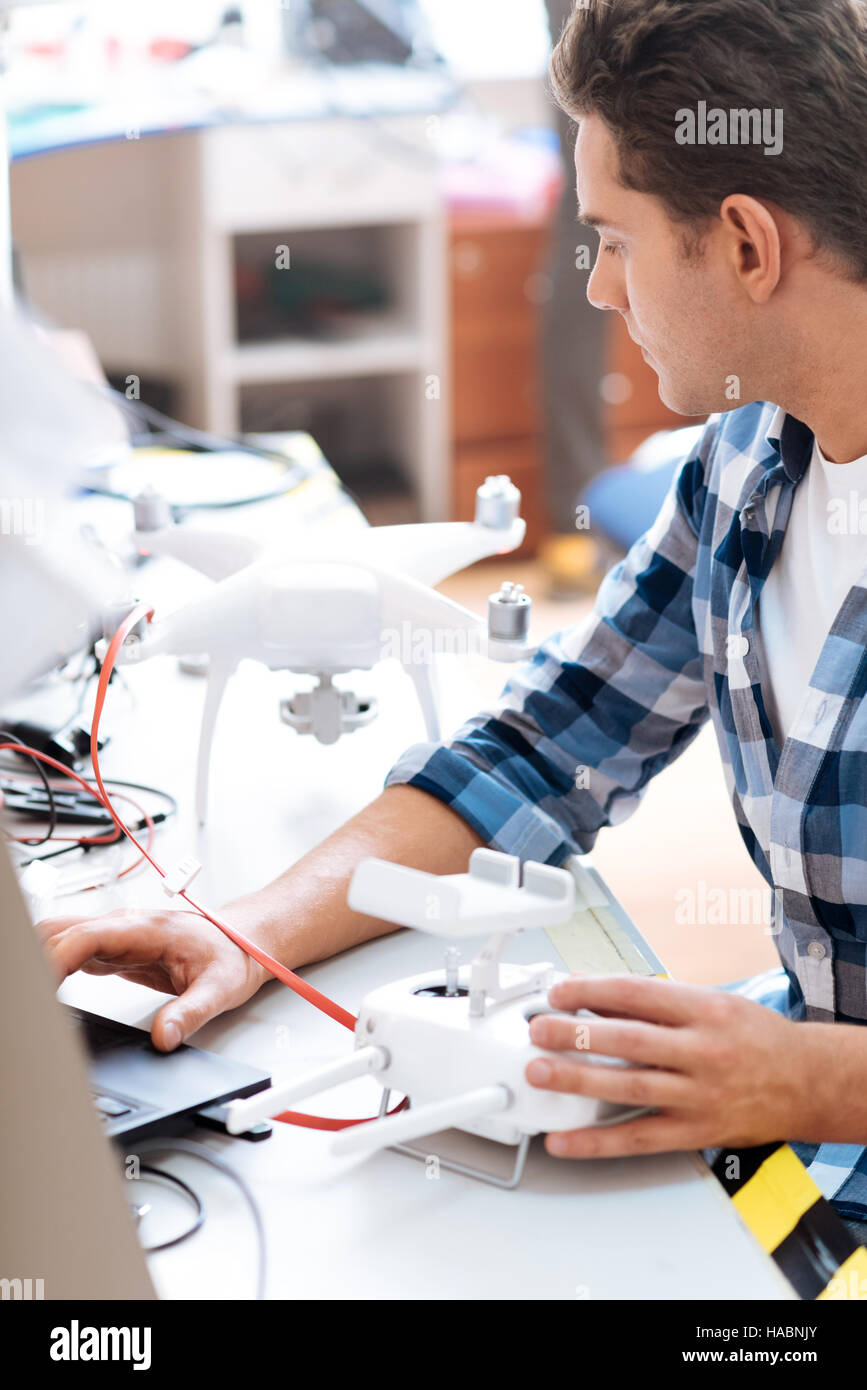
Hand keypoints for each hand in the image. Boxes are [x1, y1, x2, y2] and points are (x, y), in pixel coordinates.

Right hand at [37, 907, 270, 1050]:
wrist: (244, 942)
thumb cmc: (233, 955)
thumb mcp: (220, 989)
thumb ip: (190, 1014)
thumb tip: (163, 1038)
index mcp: (146, 930)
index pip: (85, 936)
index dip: (55, 960)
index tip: (42, 988)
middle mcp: (125, 928)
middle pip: (61, 933)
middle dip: (38, 961)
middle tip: (32, 1002)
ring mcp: (117, 938)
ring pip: (62, 938)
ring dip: (43, 961)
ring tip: (37, 999)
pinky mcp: (115, 952)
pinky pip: (73, 953)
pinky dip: (53, 969)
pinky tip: (48, 992)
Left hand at [525, 974, 809, 1157]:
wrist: (807, 1082)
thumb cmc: (755, 1038)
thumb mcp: (711, 1002)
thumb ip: (654, 1001)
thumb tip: (593, 993)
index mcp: (703, 1010)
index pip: (638, 994)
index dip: (592, 990)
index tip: (559, 991)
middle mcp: (701, 1051)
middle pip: (629, 1039)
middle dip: (577, 1033)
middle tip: (538, 1029)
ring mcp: (698, 1095)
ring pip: (630, 1087)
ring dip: (578, 1080)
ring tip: (539, 1071)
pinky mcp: (695, 1132)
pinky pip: (639, 1139)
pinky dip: (597, 1141)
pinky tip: (564, 1138)